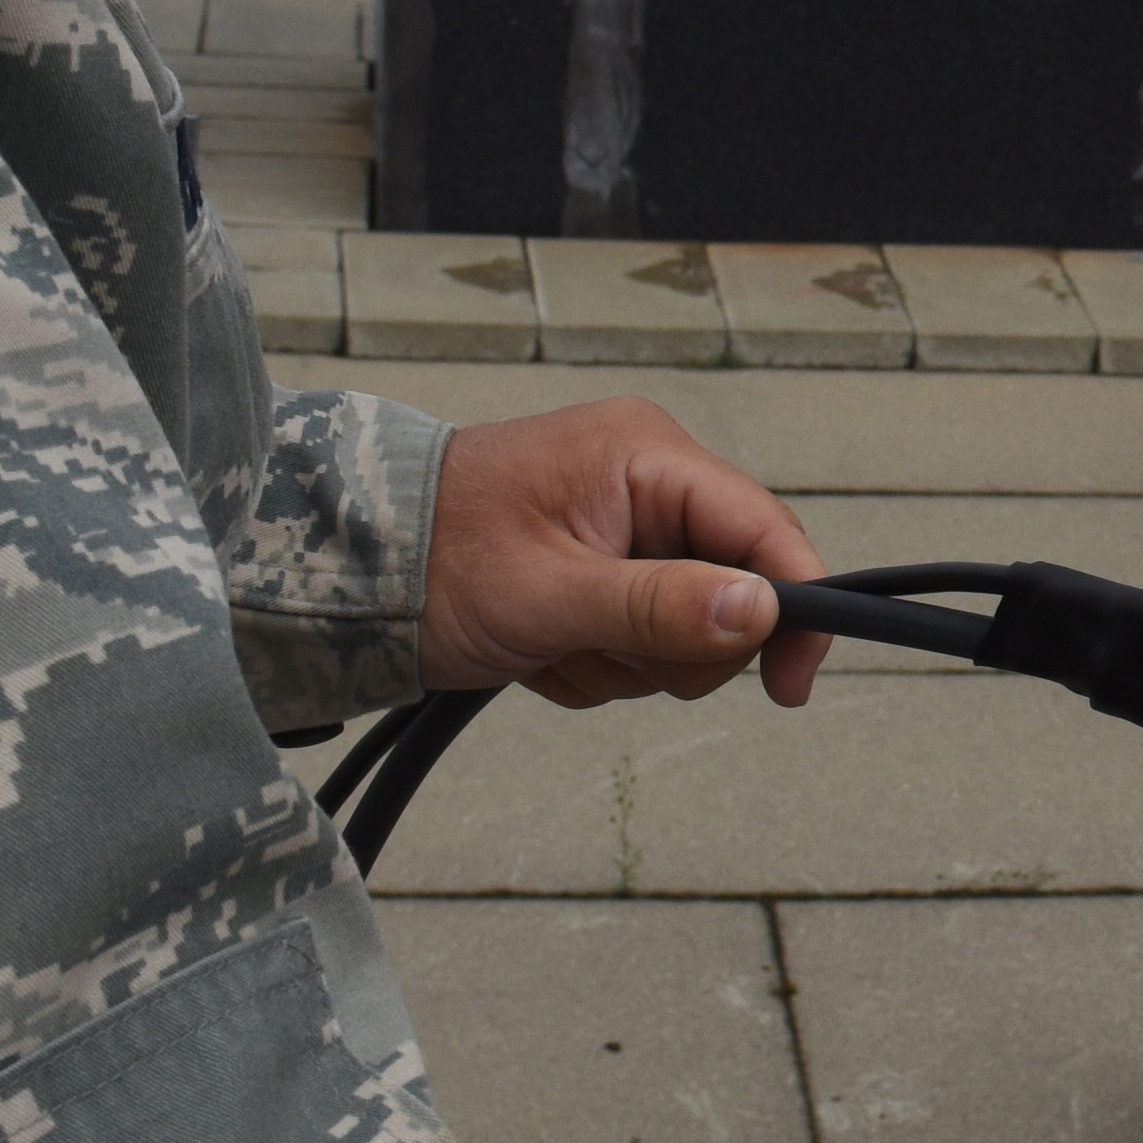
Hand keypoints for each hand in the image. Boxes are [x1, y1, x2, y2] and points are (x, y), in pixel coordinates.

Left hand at [418, 397, 830, 708]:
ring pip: (690, 632)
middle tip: (593, 648)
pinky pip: (645, 646)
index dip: (794, 607)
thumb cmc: (433, 560)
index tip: (789, 686)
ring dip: (624, 663)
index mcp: (647, 456)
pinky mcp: (607, 574)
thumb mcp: (549, 595)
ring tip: (550, 645)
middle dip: (670, 646)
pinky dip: (596, 666)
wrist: (348, 574)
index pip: (764, 528)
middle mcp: (649, 483)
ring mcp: (628, 531)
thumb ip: (660, 607)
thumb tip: (764, 611)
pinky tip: (541, 649)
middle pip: (734, 592)